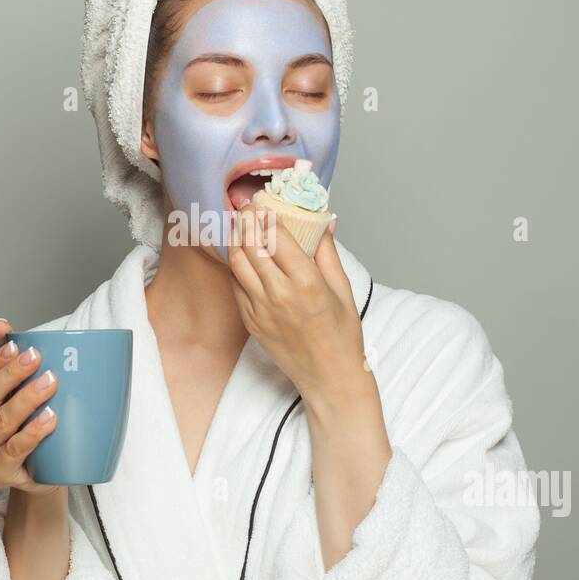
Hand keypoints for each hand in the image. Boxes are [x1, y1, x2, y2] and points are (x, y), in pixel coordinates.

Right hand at [0, 318, 62, 495]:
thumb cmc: (16, 422)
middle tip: (37, 358)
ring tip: (50, 382)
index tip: (18, 347)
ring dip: (26, 399)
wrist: (36, 469)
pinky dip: (33, 432)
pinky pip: (15, 451)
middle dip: (12, 375)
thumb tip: (0, 325)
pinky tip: (50, 417)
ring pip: (1, 423)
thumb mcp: (5, 388)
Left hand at [225, 208, 367, 402]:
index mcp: (306, 283)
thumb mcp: (343, 290)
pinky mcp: (251, 322)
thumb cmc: (342, 336)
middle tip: (245, 207)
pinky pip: (236, 286)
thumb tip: (325, 222)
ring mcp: (261, 310)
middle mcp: (280, 294)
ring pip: (237, 264)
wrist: (329, 377)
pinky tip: (242, 256)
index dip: (265, 215)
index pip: (277, 237)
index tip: (262, 202)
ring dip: (236, 240)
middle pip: (251, 245)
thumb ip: (328, 253)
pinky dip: (237, 267)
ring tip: (239, 227)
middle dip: (246, 221)